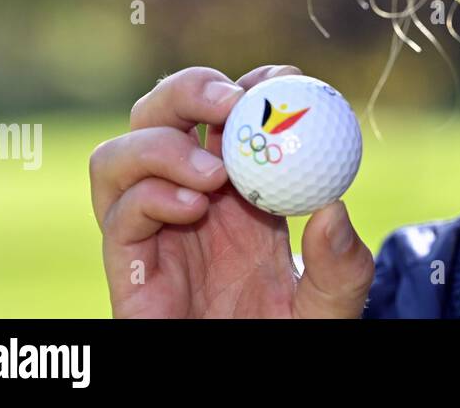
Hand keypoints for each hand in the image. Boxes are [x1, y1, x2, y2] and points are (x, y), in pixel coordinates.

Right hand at [90, 64, 375, 317]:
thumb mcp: (333, 301)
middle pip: (160, 112)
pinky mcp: (128, 267)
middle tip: (231, 103)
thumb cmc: (291, 339)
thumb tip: (334, 209)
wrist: (255, 385)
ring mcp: (152, 230)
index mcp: (241, 188)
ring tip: (212, 171)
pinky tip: (194, 208)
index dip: (250, 86)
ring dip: (159, 144)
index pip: (228, 110)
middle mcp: (189, 198)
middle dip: (189, 89)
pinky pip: (118, 215)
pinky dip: (149, 195)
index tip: (283, 81)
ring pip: (117, 155)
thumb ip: (342, 264)